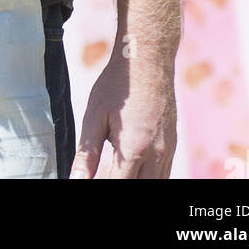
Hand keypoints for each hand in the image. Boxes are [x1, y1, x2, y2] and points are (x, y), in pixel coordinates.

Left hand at [70, 51, 176, 177]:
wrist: (147, 59)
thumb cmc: (117, 85)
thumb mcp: (94, 117)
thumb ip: (86, 154)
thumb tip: (76, 180)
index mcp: (134, 151)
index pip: (118, 186)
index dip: (102, 186)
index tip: (93, 178)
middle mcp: (156, 155)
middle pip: (140, 188)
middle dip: (122, 183)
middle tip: (106, 171)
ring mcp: (168, 150)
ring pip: (156, 184)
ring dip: (137, 180)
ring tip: (117, 169)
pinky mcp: (172, 144)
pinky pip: (164, 173)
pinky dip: (150, 177)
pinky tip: (134, 170)